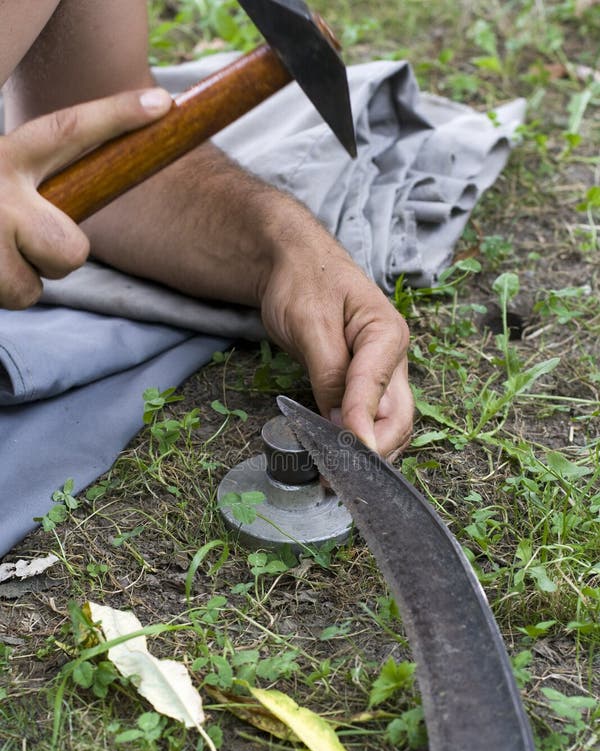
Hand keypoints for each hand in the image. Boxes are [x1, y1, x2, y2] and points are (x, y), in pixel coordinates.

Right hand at [0, 87, 171, 308]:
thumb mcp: (5, 179)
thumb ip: (40, 186)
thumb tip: (92, 200)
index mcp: (5, 157)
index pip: (67, 132)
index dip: (115, 118)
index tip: (163, 106)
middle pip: (70, 251)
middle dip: (60, 258)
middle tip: (30, 241)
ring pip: (36, 288)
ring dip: (21, 280)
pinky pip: (13, 299)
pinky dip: (0, 290)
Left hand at [259, 227, 412, 458]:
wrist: (293, 261)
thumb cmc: (303, 281)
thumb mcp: (311, 323)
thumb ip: (329, 373)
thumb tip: (343, 425)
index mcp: (387, 335)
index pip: (379, 391)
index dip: (362, 427)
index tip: (346, 455)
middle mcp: (392, 358)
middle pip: (398, 417)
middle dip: (374, 451)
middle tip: (338, 478)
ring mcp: (380, 373)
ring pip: (389, 425)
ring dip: (369, 454)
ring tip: (336, 478)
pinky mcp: (363, 384)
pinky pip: (370, 420)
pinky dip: (359, 443)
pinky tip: (339, 460)